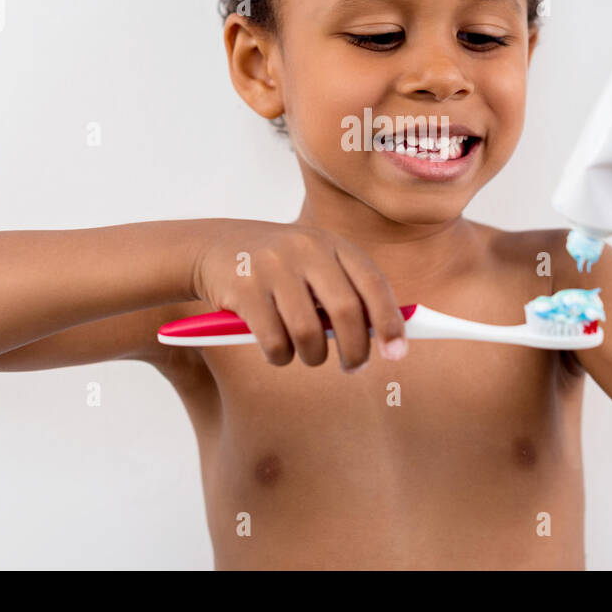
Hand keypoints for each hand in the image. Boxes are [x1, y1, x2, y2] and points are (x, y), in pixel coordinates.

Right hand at [191, 221, 406, 370]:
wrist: (214, 246)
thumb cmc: (279, 268)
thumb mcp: (315, 265)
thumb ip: (348, 292)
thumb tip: (388, 338)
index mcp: (332, 244)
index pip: (373, 283)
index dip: (390, 321)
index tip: (397, 352)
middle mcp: (306, 250)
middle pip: (347, 312)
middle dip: (356, 350)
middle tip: (352, 367)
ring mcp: (274, 267)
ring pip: (309, 334)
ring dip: (313, 356)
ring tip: (308, 354)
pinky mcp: (244, 289)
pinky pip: (274, 342)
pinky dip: (280, 357)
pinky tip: (277, 351)